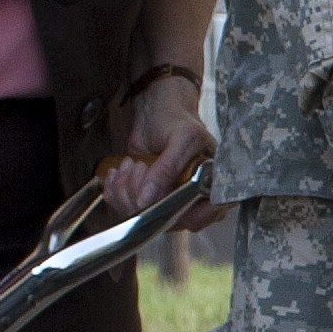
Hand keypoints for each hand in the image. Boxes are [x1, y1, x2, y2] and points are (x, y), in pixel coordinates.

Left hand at [101, 67, 218, 219]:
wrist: (157, 110)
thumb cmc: (178, 120)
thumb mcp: (182, 138)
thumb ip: (167, 169)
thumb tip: (148, 200)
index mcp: (215, 188)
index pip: (197, 217)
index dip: (174, 211)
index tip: (156, 193)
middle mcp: (194, 201)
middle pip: (165, 220)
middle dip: (144, 195)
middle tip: (141, 166)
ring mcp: (170, 201)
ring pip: (142, 216)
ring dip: (127, 189)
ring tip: (132, 163)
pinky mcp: (147, 198)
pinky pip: (126, 207)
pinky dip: (117, 189)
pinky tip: (122, 170)